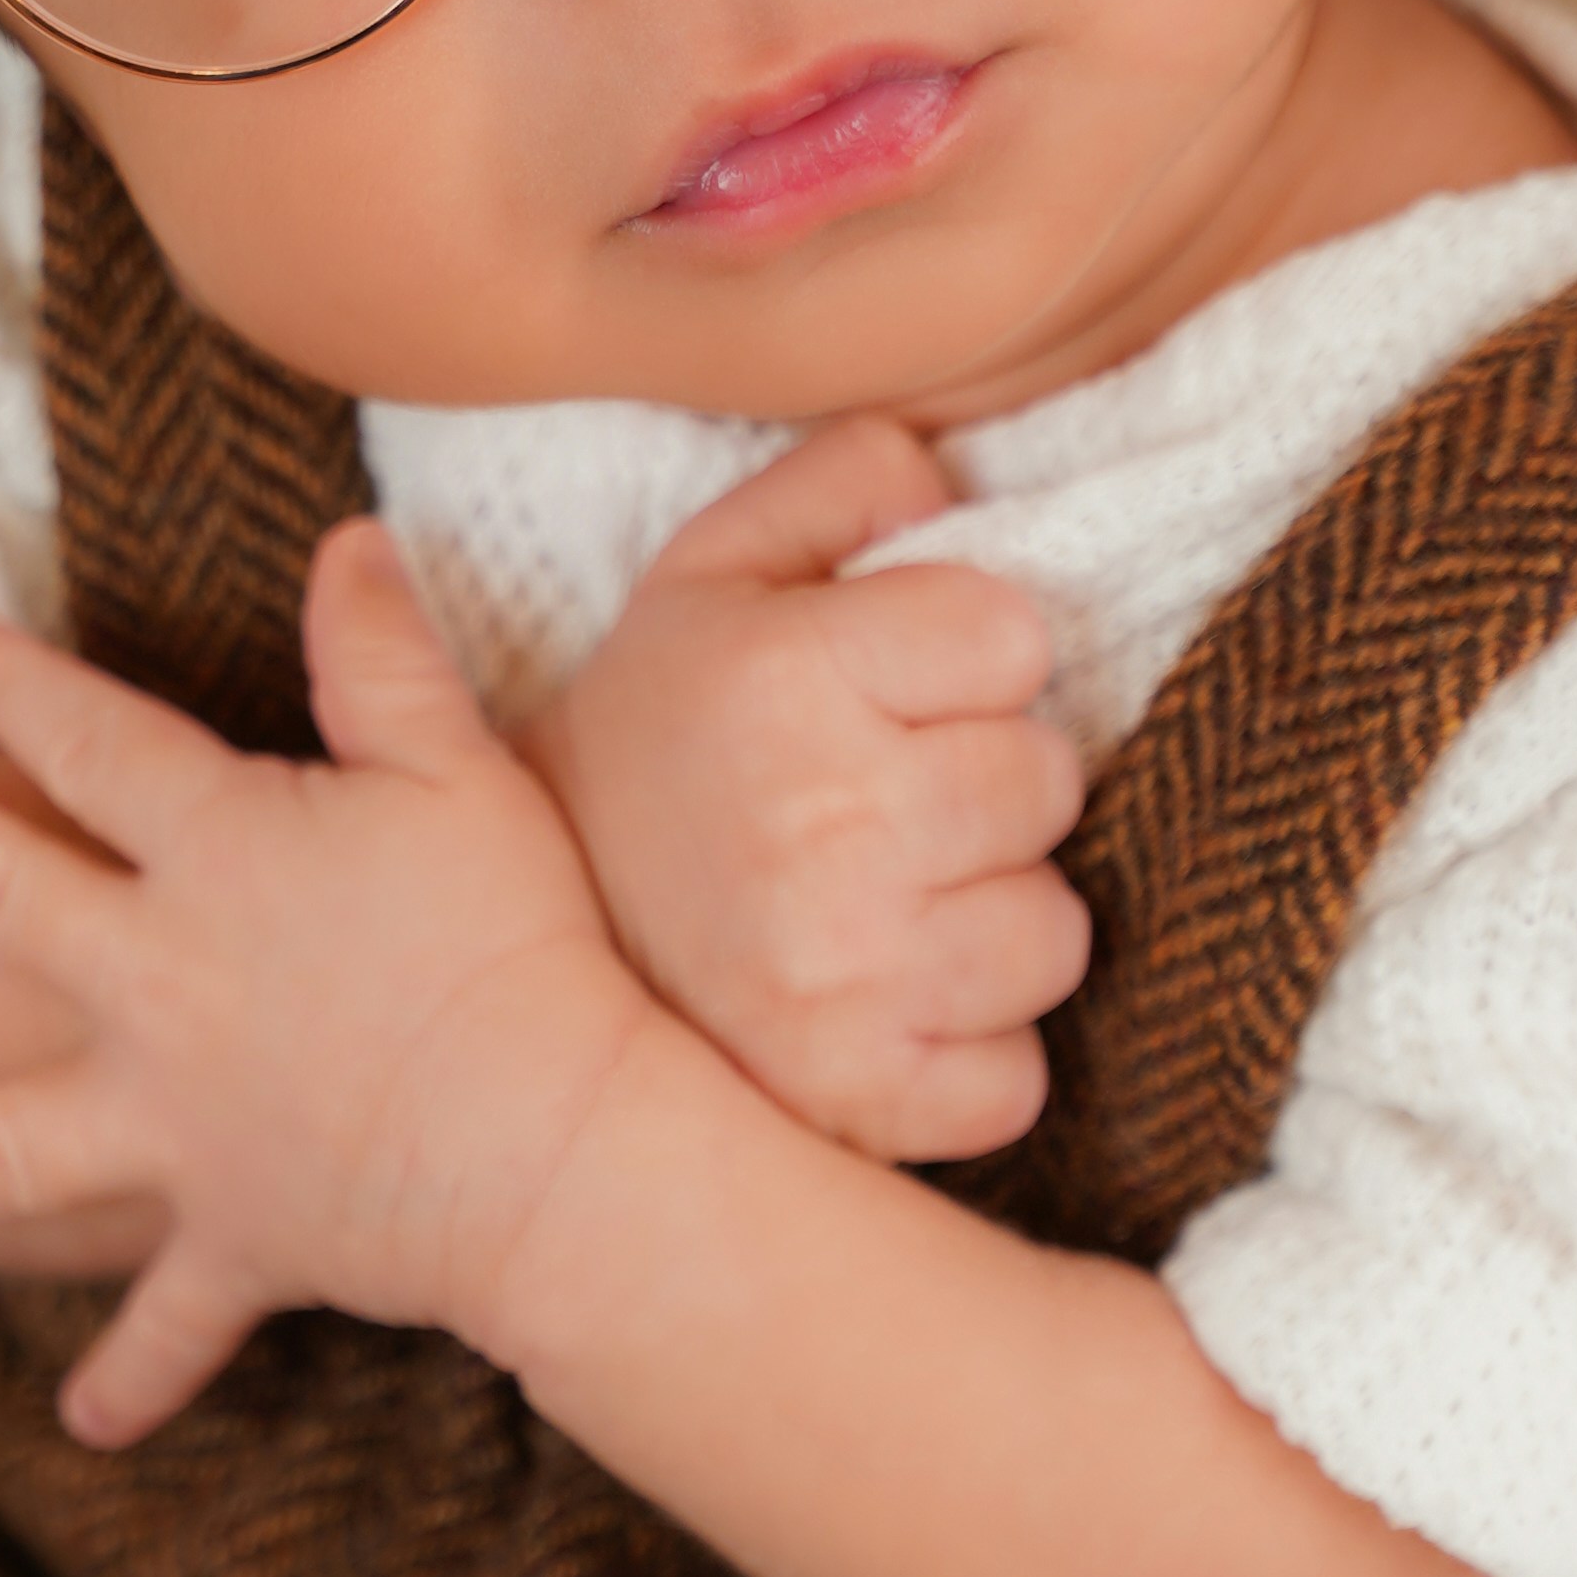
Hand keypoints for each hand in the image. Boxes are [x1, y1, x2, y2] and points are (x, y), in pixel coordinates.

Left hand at [0, 526, 664, 1440]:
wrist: (549, 1148)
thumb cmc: (516, 945)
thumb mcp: (460, 774)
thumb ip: (387, 657)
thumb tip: (345, 538)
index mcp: (214, 856)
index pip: (89, 740)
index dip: (13, 679)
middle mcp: (158, 986)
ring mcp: (176, 1126)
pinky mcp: (232, 1238)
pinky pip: (173, 1319)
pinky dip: (133, 1373)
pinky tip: (84, 1421)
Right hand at [525, 418, 1092, 1163]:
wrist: (522, 952)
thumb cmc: (648, 748)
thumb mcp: (706, 579)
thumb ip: (837, 484)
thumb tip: (952, 477)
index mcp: (783, 679)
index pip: (1015, 635)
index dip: (970, 657)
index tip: (901, 689)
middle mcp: (823, 826)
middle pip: (1049, 780)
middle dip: (989, 786)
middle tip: (891, 805)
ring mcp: (845, 976)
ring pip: (1053, 934)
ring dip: (992, 923)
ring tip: (892, 908)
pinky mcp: (861, 1099)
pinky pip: (1016, 1077)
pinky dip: (970, 1058)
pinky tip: (886, 1010)